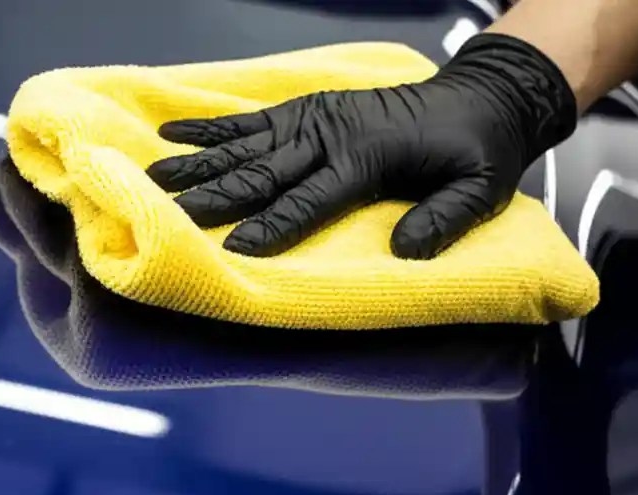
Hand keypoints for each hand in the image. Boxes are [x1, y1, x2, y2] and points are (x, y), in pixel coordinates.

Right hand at [147, 34, 576, 258]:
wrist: (483, 98)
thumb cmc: (479, 151)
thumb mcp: (480, 190)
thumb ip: (444, 220)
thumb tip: (405, 253)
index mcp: (367, 159)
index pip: (308, 200)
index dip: (271, 225)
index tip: (232, 246)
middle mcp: (331, 135)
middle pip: (263, 171)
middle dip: (214, 193)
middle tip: (168, 210)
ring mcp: (315, 118)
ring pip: (247, 144)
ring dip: (200, 162)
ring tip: (155, 173)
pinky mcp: (308, 109)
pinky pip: (252, 120)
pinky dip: (212, 129)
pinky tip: (174, 133)